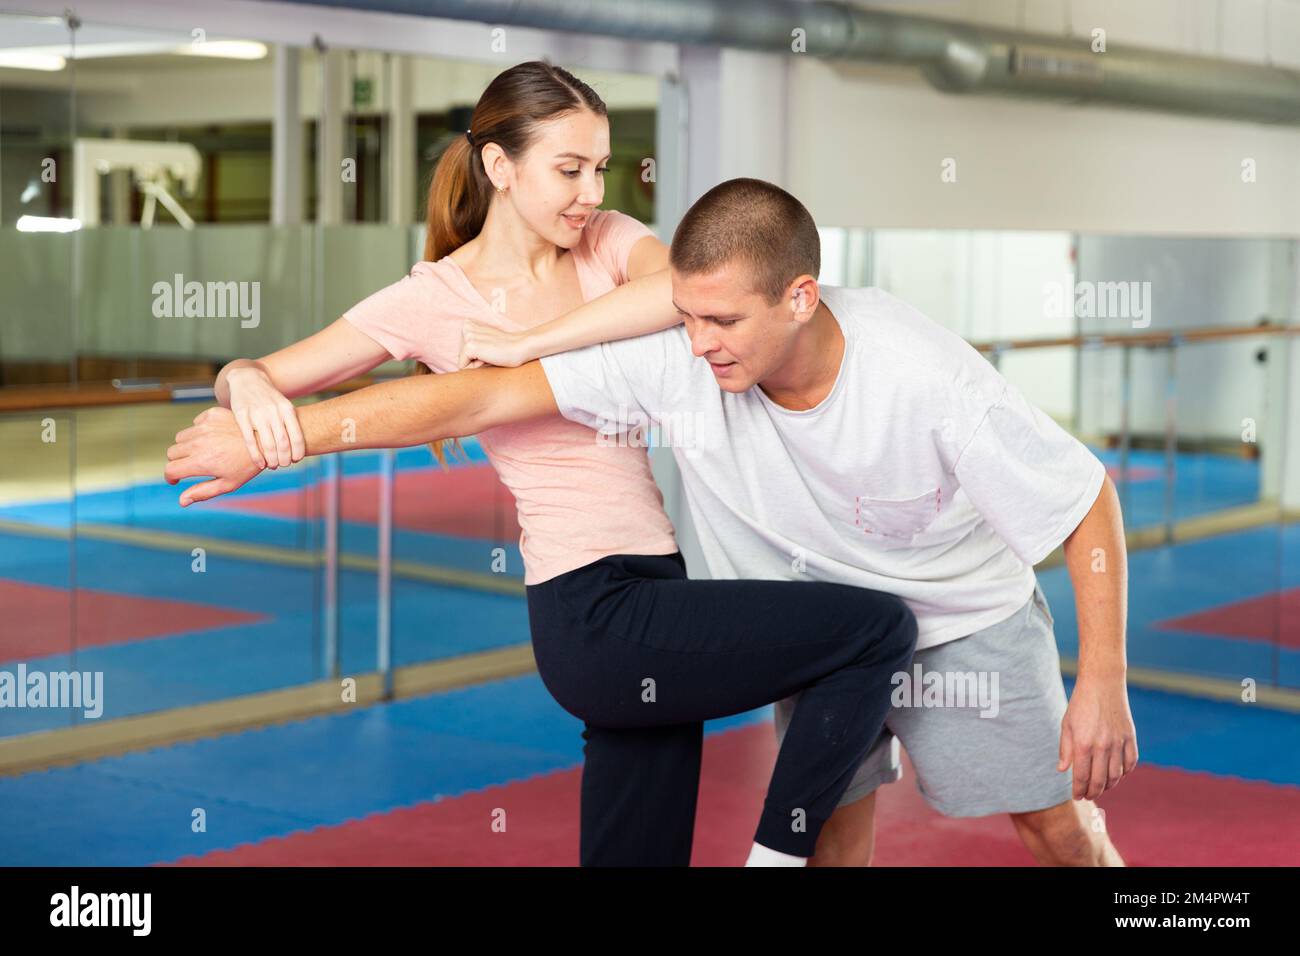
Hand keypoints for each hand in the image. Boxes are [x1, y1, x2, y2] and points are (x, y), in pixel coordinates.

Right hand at [165, 406, 265, 505]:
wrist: (266, 441)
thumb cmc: (248, 466)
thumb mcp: (228, 484)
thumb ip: (202, 492)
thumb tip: (181, 501)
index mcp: (200, 462)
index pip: (170, 469)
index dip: (170, 477)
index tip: (176, 479)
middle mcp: (198, 443)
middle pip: (172, 453)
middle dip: (179, 461)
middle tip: (192, 465)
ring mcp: (204, 427)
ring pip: (181, 437)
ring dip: (186, 445)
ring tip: (203, 451)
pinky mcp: (211, 415)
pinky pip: (195, 423)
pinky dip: (199, 430)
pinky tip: (213, 437)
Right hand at [226, 365, 304, 468]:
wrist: (248, 379)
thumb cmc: (269, 397)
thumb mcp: (283, 405)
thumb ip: (289, 423)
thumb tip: (297, 448)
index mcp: (287, 408)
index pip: (296, 436)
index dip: (298, 452)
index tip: (297, 460)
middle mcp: (273, 411)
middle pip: (283, 443)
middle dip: (285, 458)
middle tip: (284, 465)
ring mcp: (257, 413)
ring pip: (268, 444)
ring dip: (272, 459)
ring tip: (273, 465)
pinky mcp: (241, 415)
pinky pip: (250, 440)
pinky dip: (256, 455)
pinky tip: (260, 463)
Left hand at [457, 319, 524, 368]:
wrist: (520, 347)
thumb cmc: (505, 349)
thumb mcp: (485, 340)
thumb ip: (474, 342)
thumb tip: (462, 358)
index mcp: (468, 324)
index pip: (461, 350)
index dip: (475, 355)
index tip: (490, 348)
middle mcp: (465, 328)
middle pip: (460, 356)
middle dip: (474, 359)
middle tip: (491, 352)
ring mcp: (467, 336)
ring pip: (462, 361)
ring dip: (476, 363)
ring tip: (491, 354)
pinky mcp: (469, 346)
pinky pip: (463, 366)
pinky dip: (476, 367)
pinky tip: (489, 358)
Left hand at [1058, 674, 1138, 799]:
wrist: (1103, 683)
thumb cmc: (1081, 704)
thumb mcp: (1067, 724)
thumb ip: (1065, 749)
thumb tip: (1062, 770)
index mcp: (1083, 743)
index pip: (1081, 776)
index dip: (1078, 789)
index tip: (1076, 796)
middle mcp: (1102, 746)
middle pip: (1099, 780)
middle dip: (1093, 792)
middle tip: (1088, 796)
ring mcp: (1118, 742)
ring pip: (1116, 775)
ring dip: (1108, 786)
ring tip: (1101, 788)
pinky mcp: (1130, 737)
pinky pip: (1130, 763)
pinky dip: (1125, 773)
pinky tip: (1117, 775)